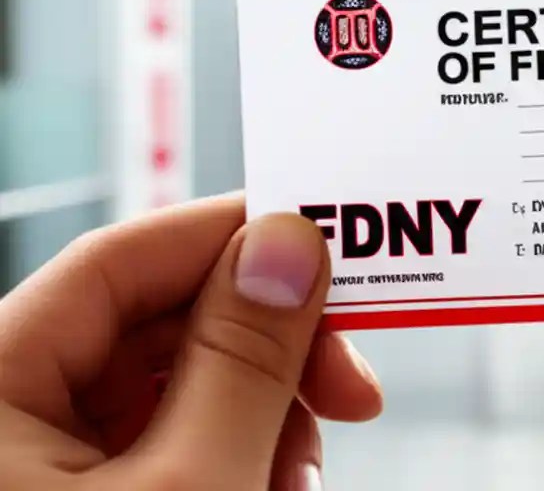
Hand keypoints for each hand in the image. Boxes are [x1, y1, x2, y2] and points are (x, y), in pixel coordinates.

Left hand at [0, 195, 382, 489]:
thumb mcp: (192, 487)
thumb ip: (243, 361)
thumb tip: (287, 247)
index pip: (115, 262)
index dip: (233, 240)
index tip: (329, 250)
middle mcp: (3, 416)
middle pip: (156, 329)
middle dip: (269, 357)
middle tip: (348, 385)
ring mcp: (36, 467)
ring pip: (173, 392)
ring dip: (264, 419)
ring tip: (298, 475)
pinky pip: (166, 448)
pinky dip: (234, 459)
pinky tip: (270, 487)